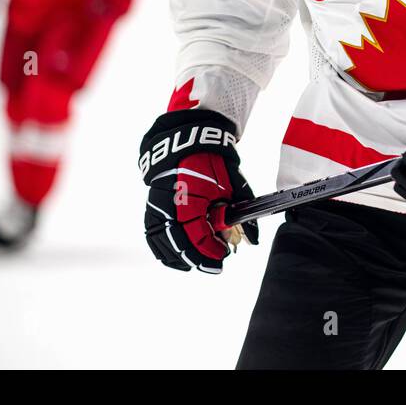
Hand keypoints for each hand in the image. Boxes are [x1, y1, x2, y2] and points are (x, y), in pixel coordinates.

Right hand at [139, 109, 258, 272]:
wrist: (188, 141)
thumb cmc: (211, 162)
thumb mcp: (230, 185)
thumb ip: (239, 213)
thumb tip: (253, 237)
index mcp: (189, 201)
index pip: (197, 238)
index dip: (210, 252)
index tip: (222, 258)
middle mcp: (168, 207)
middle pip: (179, 246)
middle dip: (197, 258)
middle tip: (214, 264)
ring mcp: (157, 208)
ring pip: (162, 243)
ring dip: (179, 257)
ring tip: (196, 261)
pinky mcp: (152, 207)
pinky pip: (154, 234)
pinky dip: (164, 247)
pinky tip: (177, 254)